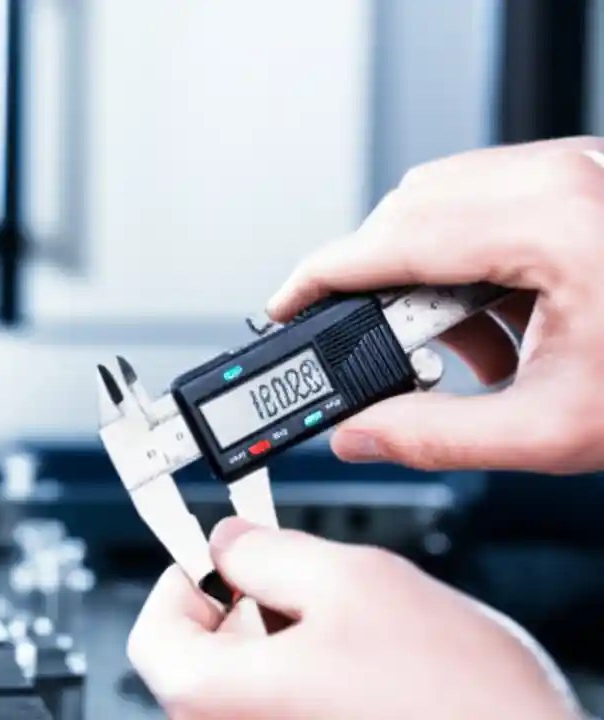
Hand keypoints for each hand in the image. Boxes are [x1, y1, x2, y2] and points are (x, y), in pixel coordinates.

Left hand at [128, 518, 583, 719]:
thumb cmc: (452, 702)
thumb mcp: (350, 580)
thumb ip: (268, 550)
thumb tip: (229, 540)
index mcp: (212, 698)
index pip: (155, 628)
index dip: (184, 577)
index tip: (221, 555)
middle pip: (200, 658)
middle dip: (243, 607)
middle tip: (297, 582)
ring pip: (248, 684)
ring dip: (283, 643)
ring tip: (349, 630)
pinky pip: (283, 710)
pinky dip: (308, 681)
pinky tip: (363, 667)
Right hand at [265, 136, 603, 472]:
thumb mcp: (555, 429)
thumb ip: (436, 437)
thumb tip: (360, 436)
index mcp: (550, 225)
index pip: (391, 239)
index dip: (320, 278)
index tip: (282, 308)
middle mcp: (559, 178)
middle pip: (408, 210)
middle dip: (374, 280)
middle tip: (374, 349)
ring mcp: (574, 170)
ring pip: (442, 200)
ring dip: (424, 270)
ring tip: (460, 346)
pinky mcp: (581, 179)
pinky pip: (487, 200)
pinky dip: (468, 258)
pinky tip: (497, 319)